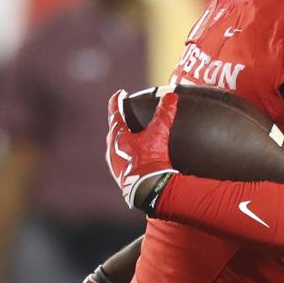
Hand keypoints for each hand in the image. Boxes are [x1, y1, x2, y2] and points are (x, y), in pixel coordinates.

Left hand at [106, 89, 178, 209]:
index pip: (114, 112)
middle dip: (118, 121)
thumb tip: (171, 96)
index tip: (119, 93)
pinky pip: (120, 159)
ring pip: (115, 146)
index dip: (116, 101)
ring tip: (129, 136)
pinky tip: (133, 157)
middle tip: (124, 115)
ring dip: (121, 139)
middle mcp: (112, 148)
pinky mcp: (120, 175)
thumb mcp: (159, 134)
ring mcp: (114, 163)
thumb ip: (165, 114)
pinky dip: (126, 154)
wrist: (148, 189)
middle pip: (113, 130)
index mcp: (118, 136)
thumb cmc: (150, 160)